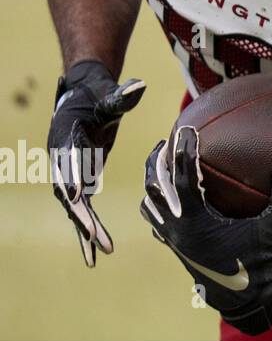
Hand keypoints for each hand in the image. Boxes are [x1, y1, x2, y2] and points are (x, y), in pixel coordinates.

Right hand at [48, 59, 146, 265]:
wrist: (85, 97)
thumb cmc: (98, 94)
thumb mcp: (109, 96)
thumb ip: (122, 96)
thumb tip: (139, 86)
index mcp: (66, 137)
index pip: (68, 159)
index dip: (72, 176)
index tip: (78, 195)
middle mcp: (62, 159)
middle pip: (68, 190)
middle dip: (80, 213)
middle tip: (94, 235)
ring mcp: (69, 173)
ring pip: (74, 206)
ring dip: (85, 229)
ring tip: (99, 254)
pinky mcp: (79, 180)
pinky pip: (82, 208)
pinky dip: (88, 228)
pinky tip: (96, 251)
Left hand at [141, 126, 271, 335]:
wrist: (246, 299)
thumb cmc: (258, 263)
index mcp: (194, 221)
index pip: (181, 178)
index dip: (182, 151)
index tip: (185, 129)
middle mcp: (177, 229)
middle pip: (155, 187)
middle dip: (157, 161)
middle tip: (167, 139)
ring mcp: (174, 240)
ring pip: (150, 205)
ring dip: (153, 182)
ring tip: (160, 164)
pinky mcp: (177, 249)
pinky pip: (156, 222)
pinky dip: (156, 205)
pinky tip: (167, 199)